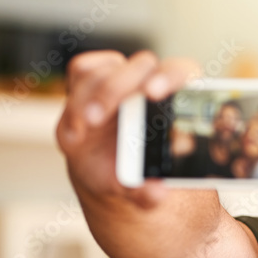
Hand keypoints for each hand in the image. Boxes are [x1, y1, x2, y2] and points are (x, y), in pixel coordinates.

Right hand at [55, 50, 200, 208]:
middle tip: (97, 116)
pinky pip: (82, 71)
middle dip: (117, 88)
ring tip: (83, 128)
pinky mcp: (92, 77)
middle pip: (142, 66)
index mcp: (175, 102)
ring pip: (106, 71)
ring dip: (91, 98)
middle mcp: (150, 82)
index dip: (171, 77)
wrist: (107, 168)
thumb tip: (157, 191)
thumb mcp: (139, 187)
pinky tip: (75, 129)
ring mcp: (121, 76)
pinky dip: (75, 99)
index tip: (154, 93)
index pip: (182, 73)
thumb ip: (149, 192)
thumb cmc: (133, 170)